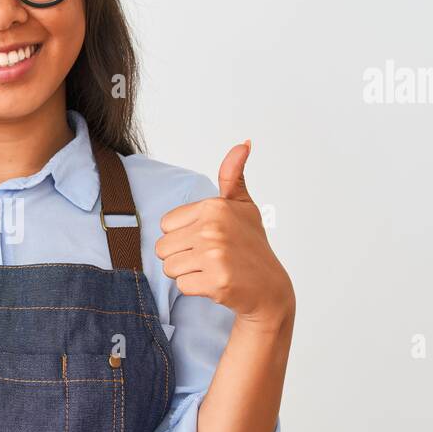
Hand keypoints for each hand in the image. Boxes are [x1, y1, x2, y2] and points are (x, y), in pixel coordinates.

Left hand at [154, 141, 294, 329]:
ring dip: (187, 273)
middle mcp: (213, 228)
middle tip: (208, 258)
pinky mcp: (216, 281)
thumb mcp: (243, 206)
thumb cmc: (251, 245)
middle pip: (163, 247)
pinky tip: (216, 283)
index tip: (206, 238)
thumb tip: (243, 143)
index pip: (166, 224)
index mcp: (214, 207)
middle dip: (181, 256)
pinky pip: (182, 286)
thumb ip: (233, 175)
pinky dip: (196, 288)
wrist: (269, 288)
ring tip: (211, 269)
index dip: (182, 235)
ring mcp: (215, 255)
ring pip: (170, 267)